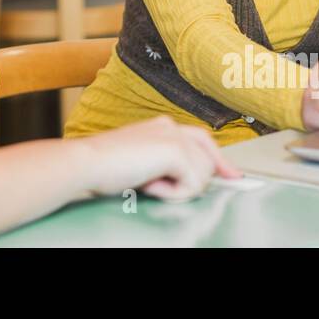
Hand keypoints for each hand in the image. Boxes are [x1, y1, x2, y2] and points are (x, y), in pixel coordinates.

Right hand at [81, 116, 240, 201]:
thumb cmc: (104, 167)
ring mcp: (175, 136)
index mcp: (162, 126)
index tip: (231, 175)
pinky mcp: (175, 150)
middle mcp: (172, 126)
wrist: (87, 163)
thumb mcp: (141, 162)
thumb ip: (167, 164)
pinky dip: (172, 193)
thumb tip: (193, 178)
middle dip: (190, 181)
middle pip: (208, 161)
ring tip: (147, 181)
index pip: (202, 141)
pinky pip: (192, 184)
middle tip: (156, 184)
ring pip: (203, 175)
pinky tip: (149, 184)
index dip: (219, 160)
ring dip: (177, 188)